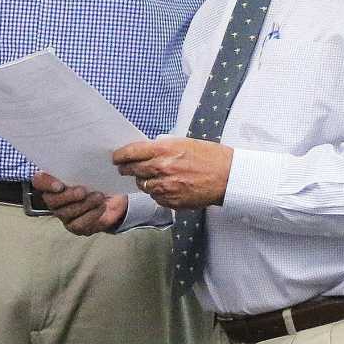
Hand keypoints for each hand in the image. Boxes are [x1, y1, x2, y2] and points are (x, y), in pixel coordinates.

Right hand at [30, 172, 126, 235]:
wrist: (112, 199)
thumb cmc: (97, 181)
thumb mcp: (92, 168)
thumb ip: (83, 163)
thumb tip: (84, 152)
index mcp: (53, 181)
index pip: (39, 181)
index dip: (46, 183)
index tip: (59, 185)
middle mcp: (54, 199)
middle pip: (52, 201)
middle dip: (68, 196)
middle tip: (83, 191)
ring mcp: (63, 214)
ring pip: (66, 213)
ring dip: (84, 204)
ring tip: (98, 197)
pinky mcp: (75, 226)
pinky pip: (79, 224)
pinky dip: (92, 215)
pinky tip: (101, 206)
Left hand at [112, 138, 233, 209]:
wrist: (227, 177)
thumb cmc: (209, 157)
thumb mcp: (184, 142)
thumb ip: (163, 146)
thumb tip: (146, 149)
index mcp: (164, 149)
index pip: (132, 152)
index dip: (120, 155)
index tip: (116, 158)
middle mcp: (162, 167)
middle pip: (133, 170)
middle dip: (127, 169)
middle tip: (124, 168)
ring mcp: (166, 186)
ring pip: (143, 185)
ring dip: (144, 181)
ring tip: (152, 177)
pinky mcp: (172, 201)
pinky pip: (156, 197)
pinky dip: (157, 193)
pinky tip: (166, 187)